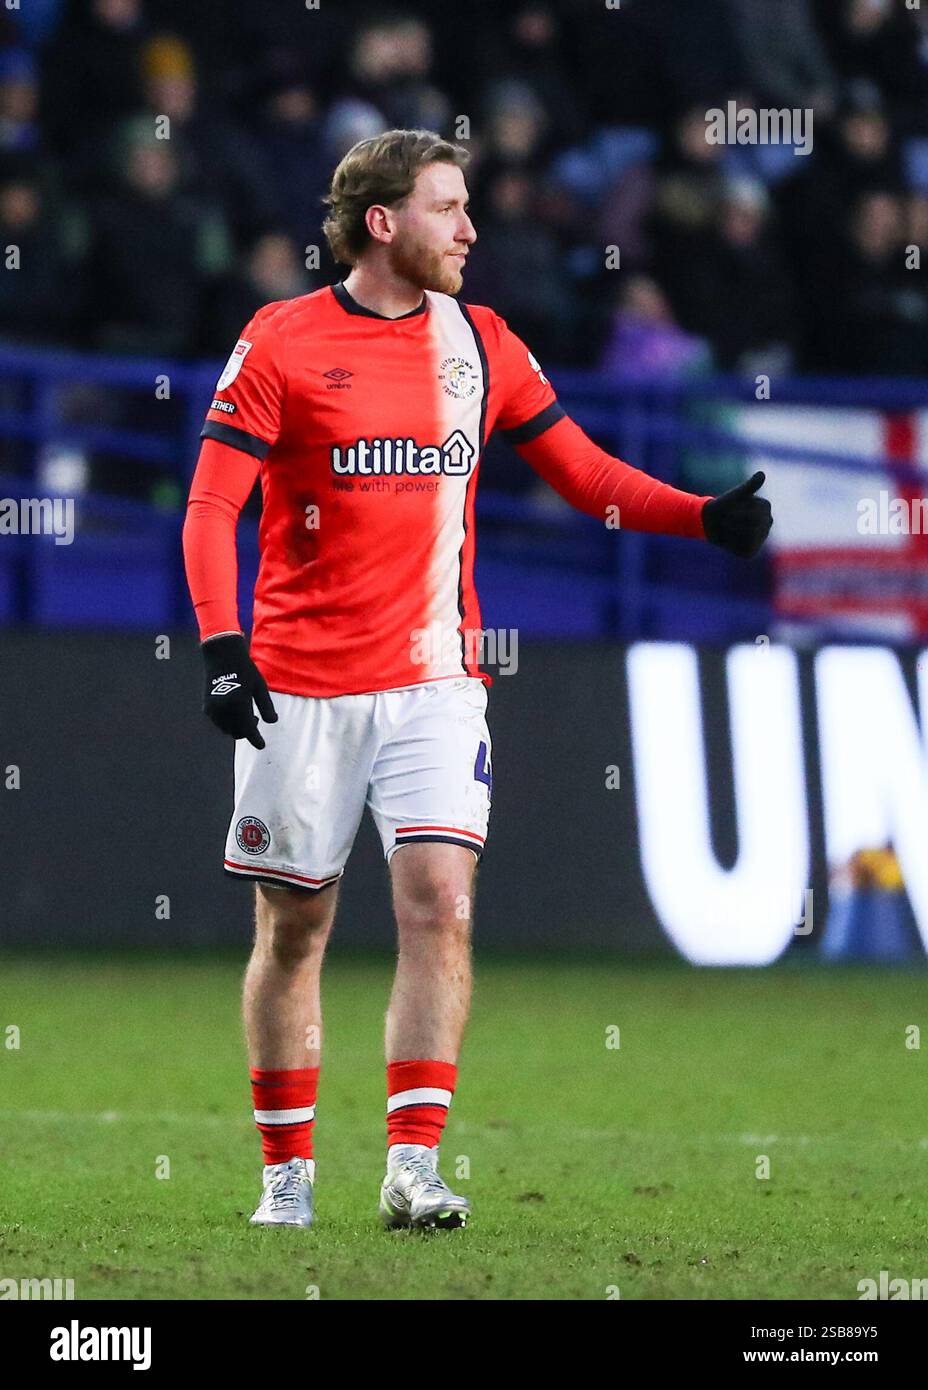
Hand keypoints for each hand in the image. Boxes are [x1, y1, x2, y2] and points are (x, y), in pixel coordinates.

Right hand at [201, 632, 277, 748]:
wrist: (222, 657)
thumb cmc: (245, 670)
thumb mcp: (260, 687)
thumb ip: (266, 706)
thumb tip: (273, 722)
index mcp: (238, 704)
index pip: (248, 729)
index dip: (256, 740)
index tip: (262, 746)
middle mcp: (223, 709)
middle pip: (236, 732)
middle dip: (247, 731)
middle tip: (255, 720)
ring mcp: (213, 709)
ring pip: (226, 729)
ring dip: (237, 728)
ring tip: (246, 714)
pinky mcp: (207, 707)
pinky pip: (219, 723)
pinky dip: (227, 722)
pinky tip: (234, 713)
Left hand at [702, 471, 772, 557]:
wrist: (710, 520)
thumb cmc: (724, 505)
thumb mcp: (735, 495)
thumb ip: (749, 486)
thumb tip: (761, 474)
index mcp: (765, 507)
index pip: (756, 513)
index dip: (739, 511)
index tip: (732, 507)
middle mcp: (768, 523)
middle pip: (754, 526)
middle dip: (735, 521)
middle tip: (727, 518)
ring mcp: (761, 538)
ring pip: (749, 538)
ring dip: (733, 532)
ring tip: (727, 528)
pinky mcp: (751, 551)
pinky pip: (744, 550)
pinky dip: (733, 546)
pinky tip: (728, 539)